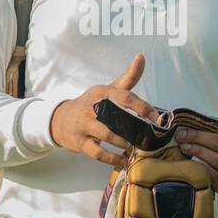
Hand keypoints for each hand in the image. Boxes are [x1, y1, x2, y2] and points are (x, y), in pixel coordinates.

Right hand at [48, 53, 161, 167]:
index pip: (125, 97)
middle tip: (149, 138)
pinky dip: (112, 158)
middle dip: (135, 129)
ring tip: (137, 149)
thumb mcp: (107, 89)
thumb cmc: (89, 104)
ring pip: (108, 135)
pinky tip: (123, 161)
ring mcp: (84, 125)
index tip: (157, 119)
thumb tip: (142, 56)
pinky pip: (98, 152)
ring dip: (125, 144)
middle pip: (117, 117)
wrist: (60, 120)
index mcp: (102, 93)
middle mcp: (92, 107)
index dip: (143, 107)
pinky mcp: (80, 142)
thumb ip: (128, 77)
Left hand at [174, 121, 217, 199]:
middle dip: (197, 138)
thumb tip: (199, 120)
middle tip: (181, 137)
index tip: (185, 127)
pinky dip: (202, 167)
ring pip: (216, 159)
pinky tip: (192, 163)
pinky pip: (213, 175)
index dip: (202, 129)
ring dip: (197, 152)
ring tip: (184, 148)